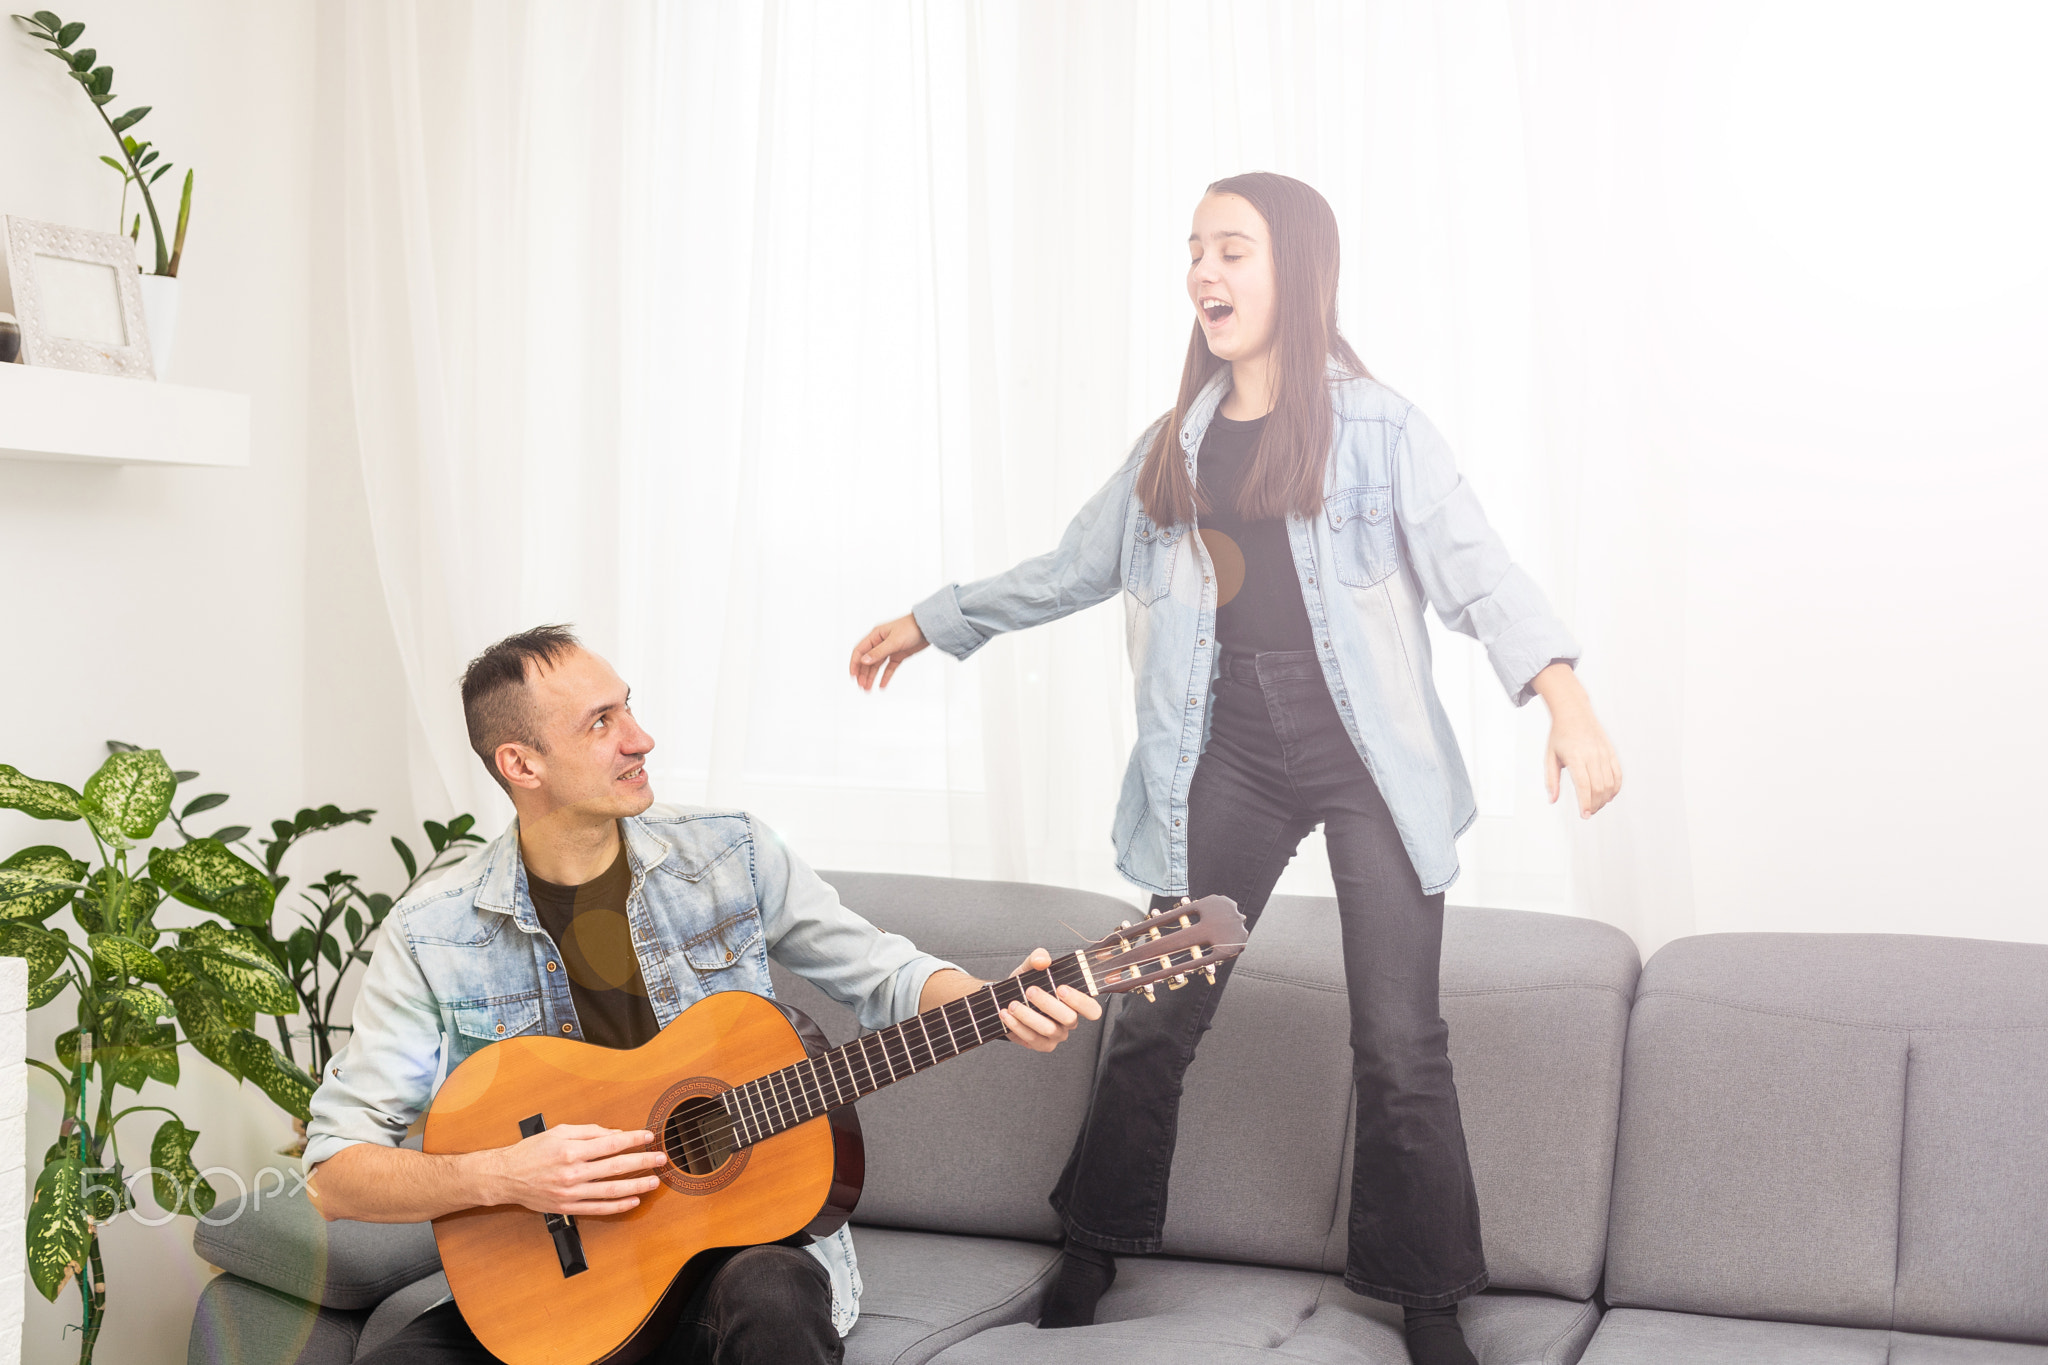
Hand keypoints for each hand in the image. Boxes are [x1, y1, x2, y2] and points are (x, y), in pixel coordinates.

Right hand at [476, 1124, 666, 1215]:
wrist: (506, 1177)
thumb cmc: (531, 1151)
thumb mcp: (559, 1131)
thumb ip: (589, 1131)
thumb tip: (615, 1134)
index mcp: (571, 1150)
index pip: (610, 1144)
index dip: (633, 1139)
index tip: (649, 1136)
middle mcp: (572, 1172)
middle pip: (616, 1167)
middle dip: (642, 1162)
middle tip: (661, 1158)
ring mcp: (571, 1192)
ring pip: (611, 1191)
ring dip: (636, 1186)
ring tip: (653, 1181)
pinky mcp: (568, 1207)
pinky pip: (598, 1209)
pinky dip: (617, 1206)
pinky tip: (633, 1201)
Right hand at [849, 613, 927, 690]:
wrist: (929, 627)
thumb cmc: (911, 628)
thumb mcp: (893, 641)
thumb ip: (878, 652)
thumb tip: (863, 661)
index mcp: (875, 635)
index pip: (860, 650)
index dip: (855, 663)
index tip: (853, 676)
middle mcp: (880, 642)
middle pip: (867, 660)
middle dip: (863, 673)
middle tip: (862, 686)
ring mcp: (889, 649)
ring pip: (877, 665)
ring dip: (872, 677)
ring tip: (868, 689)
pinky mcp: (899, 655)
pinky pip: (889, 668)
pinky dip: (885, 676)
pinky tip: (882, 685)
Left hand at [996, 948, 1102, 1051]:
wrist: (1006, 1000)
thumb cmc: (1026, 984)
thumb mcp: (1031, 967)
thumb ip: (1038, 957)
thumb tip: (1042, 960)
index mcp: (1075, 1003)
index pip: (1091, 1009)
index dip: (1080, 1001)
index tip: (1061, 988)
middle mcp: (1070, 1021)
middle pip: (1069, 1018)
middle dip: (1048, 1004)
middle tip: (1030, 991)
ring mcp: (1057, 1035)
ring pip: (1049, 1029)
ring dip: (1028, 1016)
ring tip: (1013, 1004)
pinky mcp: (1042, 1045)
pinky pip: (1032, 1039)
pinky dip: (1017, 1026)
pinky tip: (1006, 1015)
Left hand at [1531, 663, 1621, 818]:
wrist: (1574, 712)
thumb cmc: (1559, 735)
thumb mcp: (1550, 757)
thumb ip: (1551, 780)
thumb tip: (1552, 800)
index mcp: (1575, 756)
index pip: (1583, 785)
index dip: (1585, 802)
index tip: (1584, 815)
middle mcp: (1592, 755)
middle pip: (1598, 787)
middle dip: (1595, 804)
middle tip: (1589, 812)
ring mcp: (1603, 753)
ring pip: (1610, 783)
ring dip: (1605, 798)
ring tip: (1596, 805)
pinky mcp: (1611, 751)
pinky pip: (1618, 773)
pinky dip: (1616, 787)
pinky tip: (1609, 796)